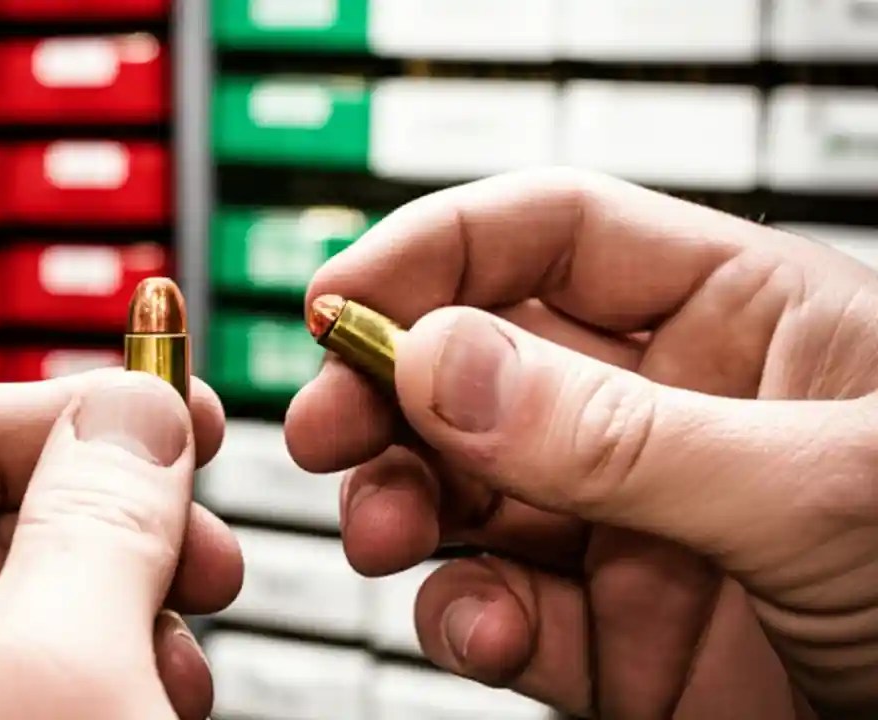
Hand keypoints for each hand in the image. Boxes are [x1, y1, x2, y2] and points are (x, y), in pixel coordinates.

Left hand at [0, 371, 241, 719]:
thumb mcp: (65, 665)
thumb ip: (100, 517)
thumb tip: (134, 404)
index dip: (86, 410)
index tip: (189, 417)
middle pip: (11, 511)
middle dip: (129, 522)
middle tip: (208, 553)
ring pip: (44, 596)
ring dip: (140, 603)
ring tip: (187, 655)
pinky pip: (49, 671)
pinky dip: (121, 668)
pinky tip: (160, 701)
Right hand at [286, 168, 877, 719]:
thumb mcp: (819, 488)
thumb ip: (619, 431)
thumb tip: (443, 362)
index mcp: (739, 322)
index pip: (550, 235)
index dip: (433, 252)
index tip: (340, 301)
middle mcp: (669, 415)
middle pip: (478, 364)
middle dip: (388, 391)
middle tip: (325, 427)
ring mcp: (633, 529)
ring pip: (466, 489)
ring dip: (403, 505)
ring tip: (383, 531)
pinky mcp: (613, 640)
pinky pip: (500, 608)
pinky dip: (466, 620)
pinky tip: (485, 630)